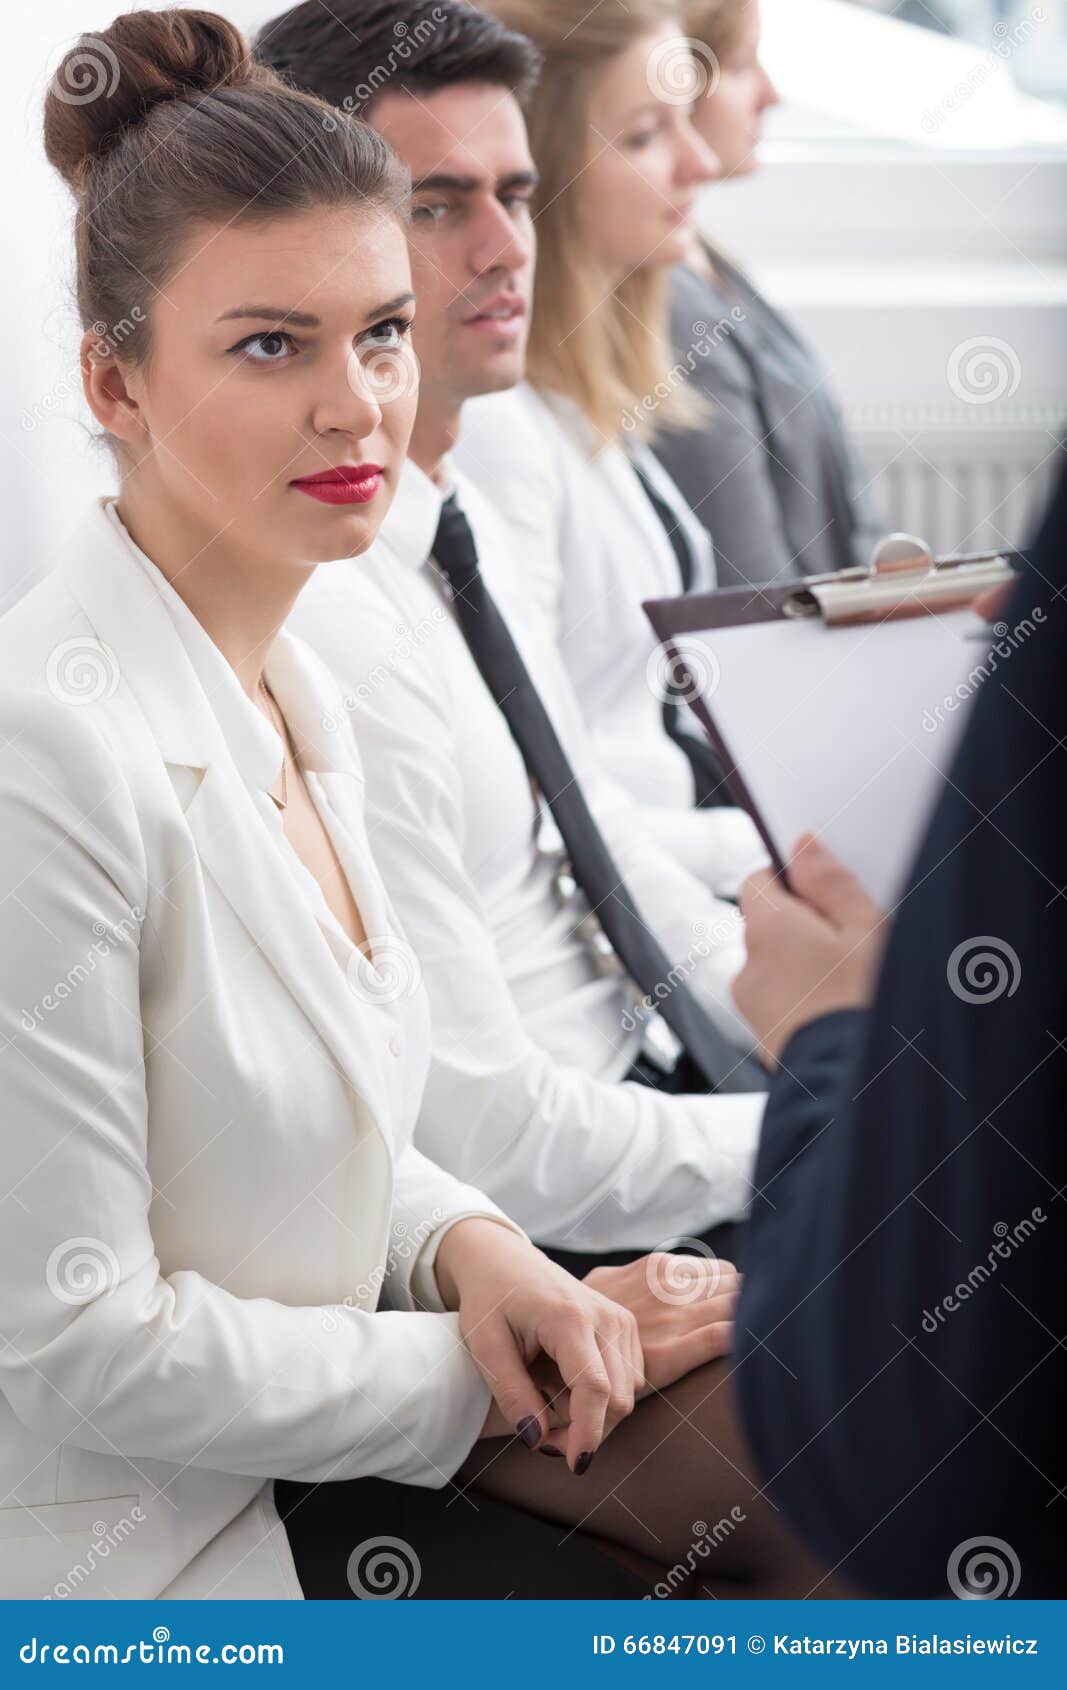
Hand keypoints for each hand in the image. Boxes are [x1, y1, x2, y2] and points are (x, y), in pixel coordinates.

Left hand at [434, 1218, 642, 1473]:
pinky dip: (602, 1395)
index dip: (588, 1434)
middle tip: (538, 1431)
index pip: (595, 1389)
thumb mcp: (485, 1348)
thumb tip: (537, 1439)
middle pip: (618, 1399)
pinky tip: (566, 1383)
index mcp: (569, 1317)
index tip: (574, 1466)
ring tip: (546, 1397)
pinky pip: (629, 1379)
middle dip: (584, 1429)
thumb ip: (512, 1395)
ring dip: (593, 1413)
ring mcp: (620, 1318)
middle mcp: (606, 1316)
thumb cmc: (489, 1299)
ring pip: (627, 1393)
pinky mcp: (624, 1324)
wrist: (502, 1259)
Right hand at [583, 1254, 740, 1392]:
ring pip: (734, 1307)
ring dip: (746, 1319)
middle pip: (735, 1288)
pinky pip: (717, 1337)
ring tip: (752, 1337)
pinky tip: (746, 1347)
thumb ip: (643, 1278)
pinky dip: (735, 1337)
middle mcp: (668, 1288)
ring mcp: (669, 1319)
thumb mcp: (613, 1282)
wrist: (551, 1347)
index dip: (732, 1292)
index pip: (724, 1273)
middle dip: (743, 1303)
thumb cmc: (583, 1318)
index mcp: (659, 1268)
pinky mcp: (667, 1354)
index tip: (735, 1308)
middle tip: (749, 1322)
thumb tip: (672, 1273)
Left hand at [733, 833, 885, 1066]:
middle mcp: (748, 967)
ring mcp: (754, 1009)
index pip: (760, 880)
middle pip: (773, 926)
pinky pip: (786, 1005)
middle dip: (809, 926)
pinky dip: (809, 1001)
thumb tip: (803, 847)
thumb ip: (831, 883)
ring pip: (781, 968)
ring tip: (857, 983)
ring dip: (810, 967)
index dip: (794, 877)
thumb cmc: (866, 1011)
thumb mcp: (866, 931)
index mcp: (767, 930)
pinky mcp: (767, 1043)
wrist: (858, 1095)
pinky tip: (845, 1012)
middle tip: (858, 939)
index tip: (828, 885)